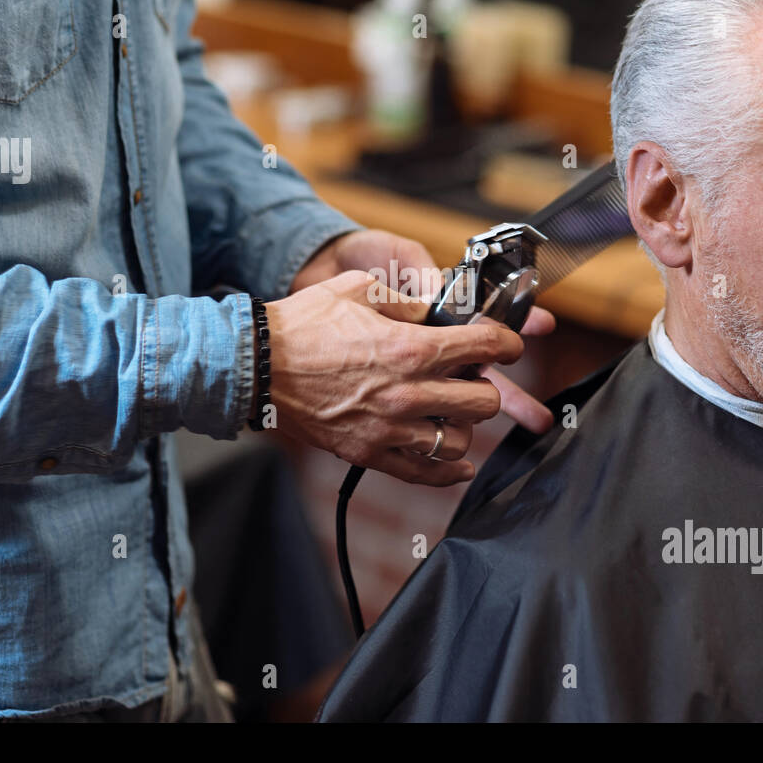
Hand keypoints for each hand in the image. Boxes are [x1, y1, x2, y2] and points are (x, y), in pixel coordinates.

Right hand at [265, 271, 524, 485]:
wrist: (256, 366)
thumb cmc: (303, 323)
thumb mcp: (359, 289)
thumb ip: (407, 300)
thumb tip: (437, 310)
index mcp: (410, 349)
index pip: (485, 348)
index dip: (505, 344)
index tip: (506, 345)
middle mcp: (408, 393)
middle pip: (483, 401)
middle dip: (486, 386)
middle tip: (472, 378)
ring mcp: (390, 429)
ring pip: (460, 440)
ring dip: (463, 425)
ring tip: (450, 412)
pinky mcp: (370, 453)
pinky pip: (425, 473)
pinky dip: (448, 471)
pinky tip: (458, 463)